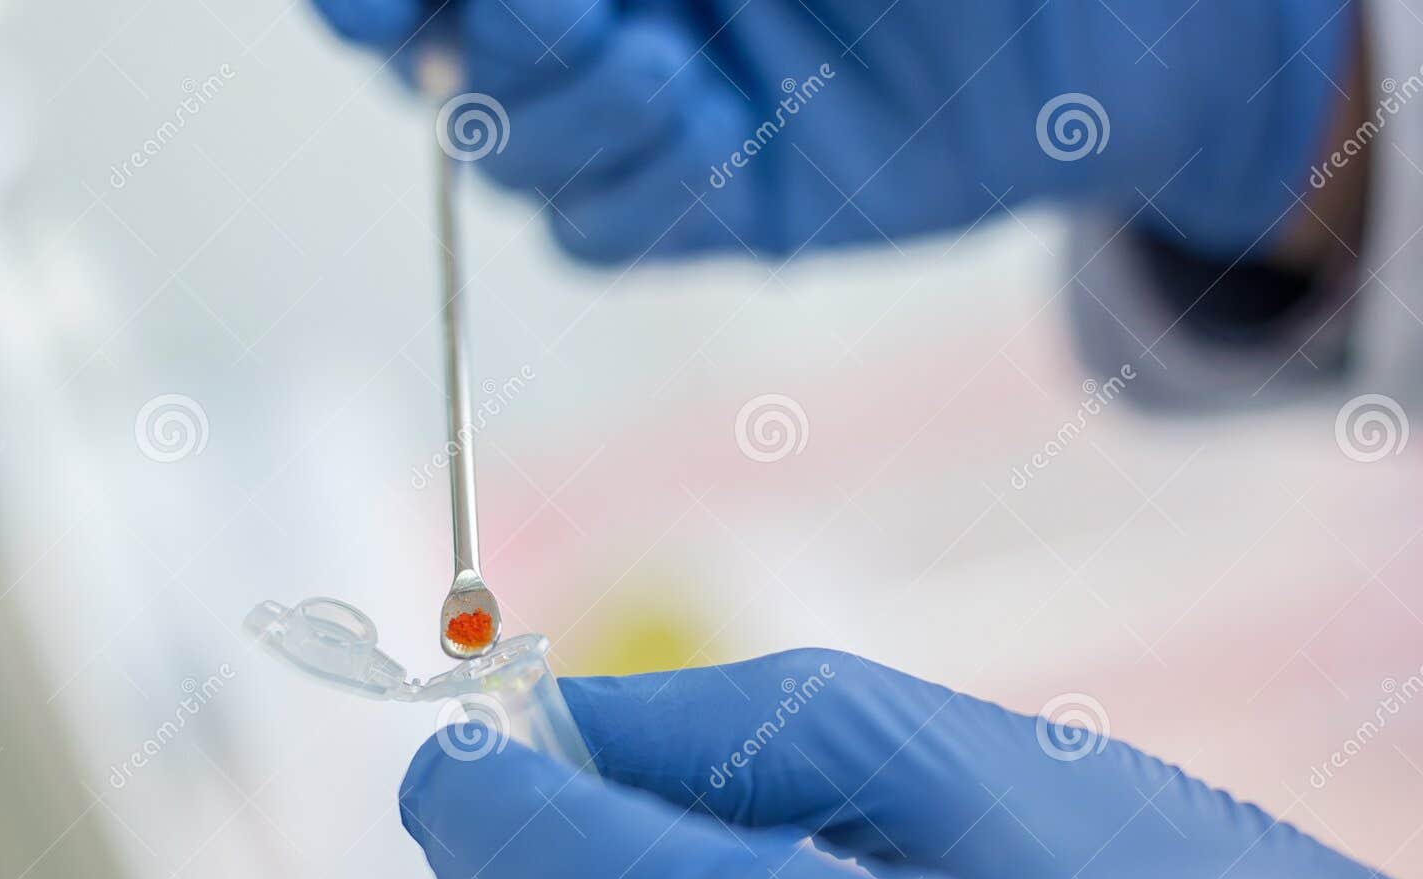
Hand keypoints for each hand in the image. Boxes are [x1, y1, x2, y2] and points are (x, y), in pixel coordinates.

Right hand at [310, 0, 1353, 261]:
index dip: (382, 4)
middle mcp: (618, 17)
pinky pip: (606, 236)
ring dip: (567, 120)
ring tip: (677, 71)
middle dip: (498, 49)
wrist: (1121, 31)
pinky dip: (636, 198)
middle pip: (451, 65)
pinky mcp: (713, 205)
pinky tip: (722, 139)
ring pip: (518, 157)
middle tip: (584, 17)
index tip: (375, 10)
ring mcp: (660, 112)